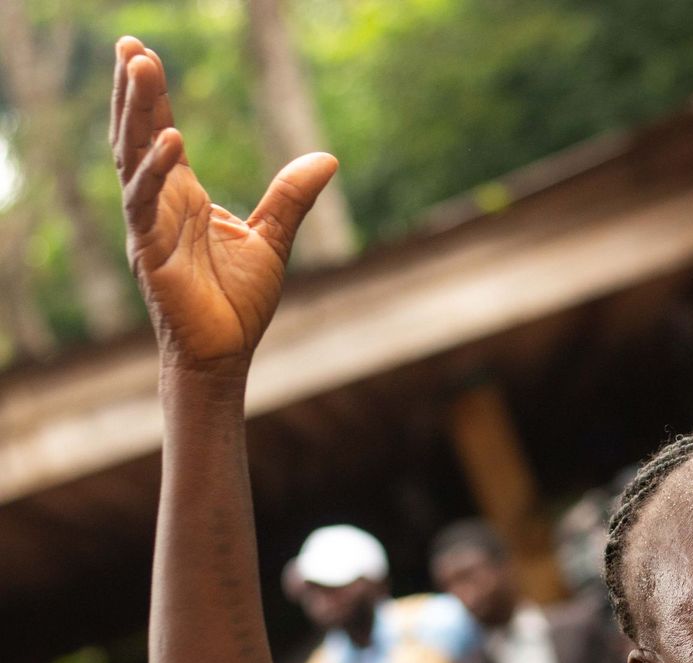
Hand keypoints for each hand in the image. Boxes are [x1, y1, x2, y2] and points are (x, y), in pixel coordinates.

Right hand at [111, 36, 336, 371]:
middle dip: (134, 91)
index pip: (161, 135)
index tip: (142, 52)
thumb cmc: (239, 303)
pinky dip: (156, 171)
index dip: (151, 97)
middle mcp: (158, 206)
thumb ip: (292, 196)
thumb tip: (327, 157)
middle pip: (138, 136)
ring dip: (137, 115)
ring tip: (143, 69)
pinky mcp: (149, 252)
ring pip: (133, 159)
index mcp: (183, 198)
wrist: (227, 354)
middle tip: (131, 43)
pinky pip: (145, 203)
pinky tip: (172, 141)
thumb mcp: (274, 238)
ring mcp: (148, 227)